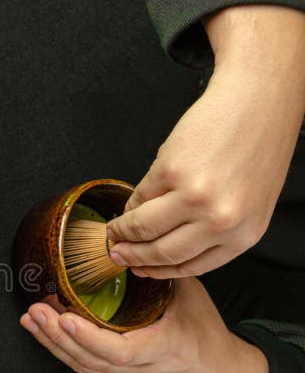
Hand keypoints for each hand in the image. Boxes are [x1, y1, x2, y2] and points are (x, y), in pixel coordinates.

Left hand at [19, 278, 268, 372]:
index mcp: (160, 350)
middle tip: (35, 312)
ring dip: (52, 342)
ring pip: (81, 364)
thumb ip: (161, 272)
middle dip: (57, 336)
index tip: (67, 321)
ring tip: (30, 319)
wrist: (215, 370)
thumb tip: (130, 244)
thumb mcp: (190, 296)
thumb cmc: (204, 332)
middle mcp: (137, 369)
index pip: (119, 351)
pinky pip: (82, 364)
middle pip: (90, 359)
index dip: (90, 338)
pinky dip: (59, 348)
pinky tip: (42, 331)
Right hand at [107, 5, 304, 278]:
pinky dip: (131, 201)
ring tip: (114, 230)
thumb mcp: (247, 202)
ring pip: (144, 228)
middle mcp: (220, 221)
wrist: (258, 102)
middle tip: (117, 254)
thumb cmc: (256, 146)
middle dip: (133, 257)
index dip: (158, 270)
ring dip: (122, 231)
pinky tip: (130, 203)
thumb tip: (163, 243)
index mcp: (242, 235)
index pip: (191, 266)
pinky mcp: (172, 172)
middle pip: (163, 253)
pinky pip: (142, 195)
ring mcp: (194, 197)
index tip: (139, 268)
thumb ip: (211, 228)